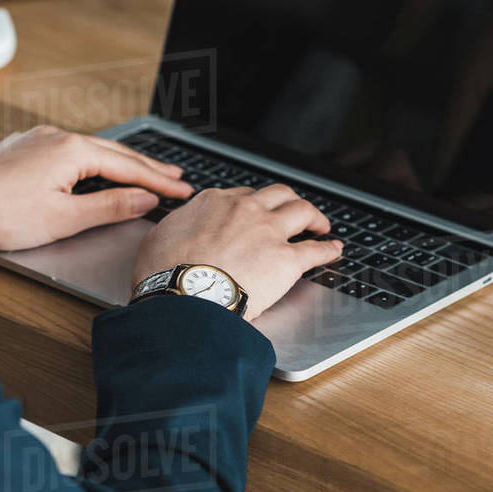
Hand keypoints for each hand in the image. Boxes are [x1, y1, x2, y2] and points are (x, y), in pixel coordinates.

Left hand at [0, 126, 193, 250]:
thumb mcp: (64, 219)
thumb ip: (110, 207)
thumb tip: (144, 199)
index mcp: (71, 150)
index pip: (128, 166)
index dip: (159, 182)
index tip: (183, 191)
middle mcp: (55, 136)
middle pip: (113, 152)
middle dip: (147, 167)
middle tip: (176, 178)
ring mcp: (36, 139)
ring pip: (90, 149)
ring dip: (119, 162)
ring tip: (144, 174)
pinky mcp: (21, 149)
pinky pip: (68, 150)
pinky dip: (92, 161)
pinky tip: (95, 169)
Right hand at [132, 185, 342, 321]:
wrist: (185, 296)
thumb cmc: (165, 274)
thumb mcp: (158, 239)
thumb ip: (175, 228)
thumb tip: (175, 232)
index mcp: (214, 202)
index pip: (242, 195)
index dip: (252, 204)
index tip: (255, 213)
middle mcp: (245, 209)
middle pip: (277, 194)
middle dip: (288, 200)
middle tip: (294, 210)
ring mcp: (268, 232)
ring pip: (302, 210)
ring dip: (314, 216)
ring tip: (320, 225)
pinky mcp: (287, 260)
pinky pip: (316, 250)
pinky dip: (328, 249)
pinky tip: (334, 251)